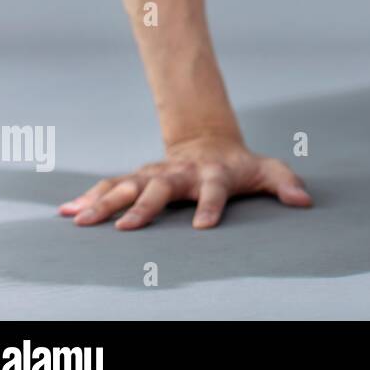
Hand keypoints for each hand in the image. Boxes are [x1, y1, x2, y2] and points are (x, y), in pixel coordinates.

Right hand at [57, 134, 312, 229]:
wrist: (209, 142)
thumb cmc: (240, 165)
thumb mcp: (267, 170)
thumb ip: (285, 182)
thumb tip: (304, 201)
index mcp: (214, 174)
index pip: (215, 190)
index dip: (212, 206)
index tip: (204, 227)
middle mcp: (180, 173)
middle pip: (161, 188)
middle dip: (144, 206)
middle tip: (127, 227)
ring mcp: (156, 173)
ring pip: (127, 185)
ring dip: (105, 202)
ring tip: (80, 220)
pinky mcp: (138, 177)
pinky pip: (109, 186)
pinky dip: (88, 197)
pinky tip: (66, 212)